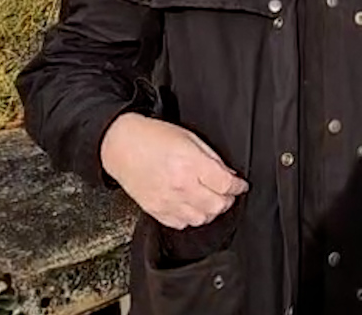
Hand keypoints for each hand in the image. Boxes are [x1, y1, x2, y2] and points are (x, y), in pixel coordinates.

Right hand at [100, 112, 249, 229]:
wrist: (121, 145)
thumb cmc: (152, 137)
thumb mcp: (189, 137)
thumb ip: (211, 158)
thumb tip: (229, 174)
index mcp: (191, 164)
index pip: (225, 185)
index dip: (238, 186)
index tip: (240, 185)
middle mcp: (180, 186)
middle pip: (217, 205)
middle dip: (228, 200)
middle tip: (227, 193)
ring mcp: (167, 201)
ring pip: (202, 219)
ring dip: (211, 211)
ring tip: (211, 201)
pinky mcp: (156, 210)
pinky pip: (181, 224)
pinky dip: (191, 218)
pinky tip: (192, 207)